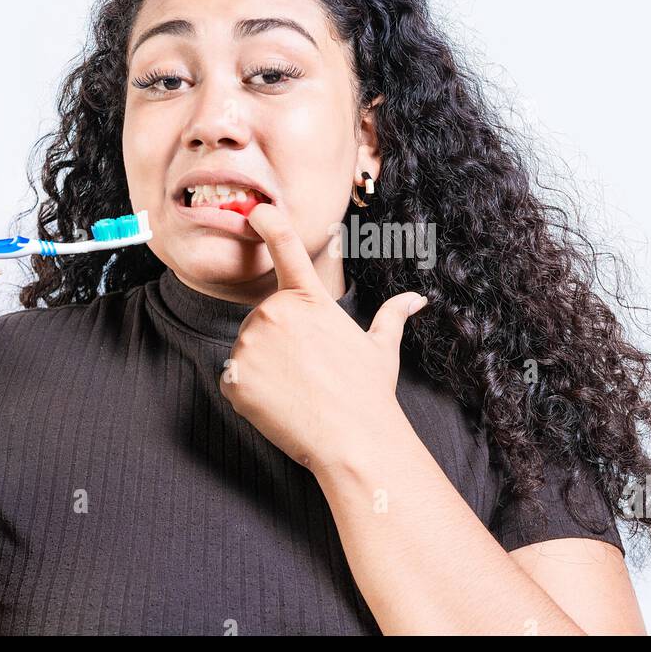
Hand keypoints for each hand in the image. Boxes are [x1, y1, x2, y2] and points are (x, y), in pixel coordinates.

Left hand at [218, 202, 427, 471]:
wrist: (352, 440)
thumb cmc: (368, 394)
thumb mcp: (382, 348)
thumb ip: (392, 316)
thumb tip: (417, 299)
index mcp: (310, 299)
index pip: (284, 245)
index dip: (268, 222)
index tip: (257, 211)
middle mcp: (275, 312)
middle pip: (263, 319)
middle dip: (278, 342)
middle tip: (307, 373)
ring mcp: (250, 344)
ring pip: (248, 351)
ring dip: (263, 368)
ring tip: (296, 392)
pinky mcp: (233, 376)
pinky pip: (234, 381)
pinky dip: (250, 395)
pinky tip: (278, 407)